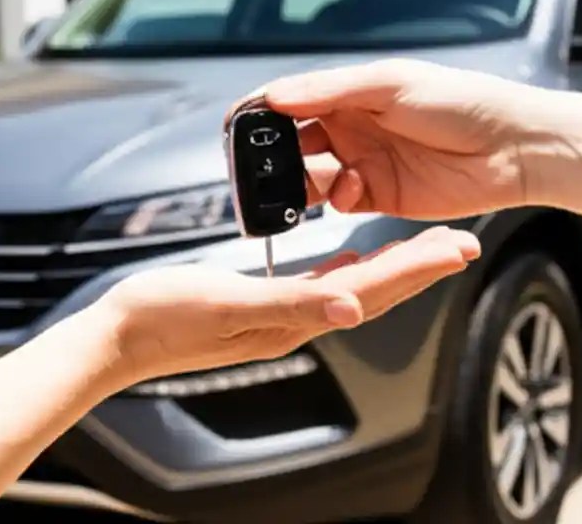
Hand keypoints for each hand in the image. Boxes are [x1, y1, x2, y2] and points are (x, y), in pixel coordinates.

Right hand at [98, 226, 479, 383]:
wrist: (119, 336)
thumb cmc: (165, 316)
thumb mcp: (227, 303)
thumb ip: (291, 302)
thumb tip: (353, 308)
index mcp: (294, 318)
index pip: (371, 288)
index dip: (417, 267)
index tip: (458, 247)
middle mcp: (296, 320)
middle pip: (373, 290)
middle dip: (419, 266)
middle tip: (462, 244)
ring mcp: (279, 316)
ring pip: (352, 287)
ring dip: (391, 267)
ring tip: (424, 248)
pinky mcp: (259, 307)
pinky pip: (318, 285)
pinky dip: (345, 269)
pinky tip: (349, 258)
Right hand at [234, 58, 536, 220]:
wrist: (514, 148)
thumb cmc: (461, 102)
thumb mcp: (391, 85)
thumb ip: (329, 90)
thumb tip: (274, 95)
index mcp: (348, 92)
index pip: (288, 100)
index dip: (259, 114)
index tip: (234, 129)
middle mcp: (349, 126)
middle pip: (290, 142)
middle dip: (272, 156)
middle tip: (259, 170)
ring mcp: (361, 161)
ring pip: (308, 176)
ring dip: (299, 182)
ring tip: (306, 185)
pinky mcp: (376, 195)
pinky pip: (336, 199)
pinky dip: (333, 197)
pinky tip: (348, 191)